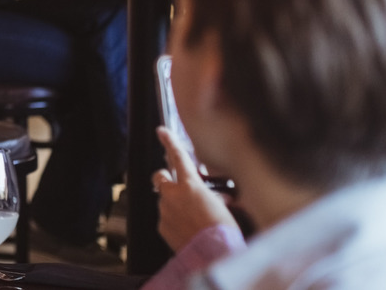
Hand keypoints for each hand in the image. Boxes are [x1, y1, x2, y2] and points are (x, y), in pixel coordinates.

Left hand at [152, 126, 235, 252]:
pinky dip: (174, 221)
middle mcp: (172, 194)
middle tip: (176, 184)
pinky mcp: (161, 226)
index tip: (161, 131)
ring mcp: (164, 211)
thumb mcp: (223, 206)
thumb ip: (212, 197)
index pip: (178, 157)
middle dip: (166, 178)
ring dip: (174, 203)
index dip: (169, 142)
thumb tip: (214, 198)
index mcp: (190, 185)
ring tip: (192, 217)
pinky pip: (166, 219)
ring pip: (164, 200)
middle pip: (160, 177)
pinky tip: (188, 230)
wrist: (214, 255)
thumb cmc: (224, 230)